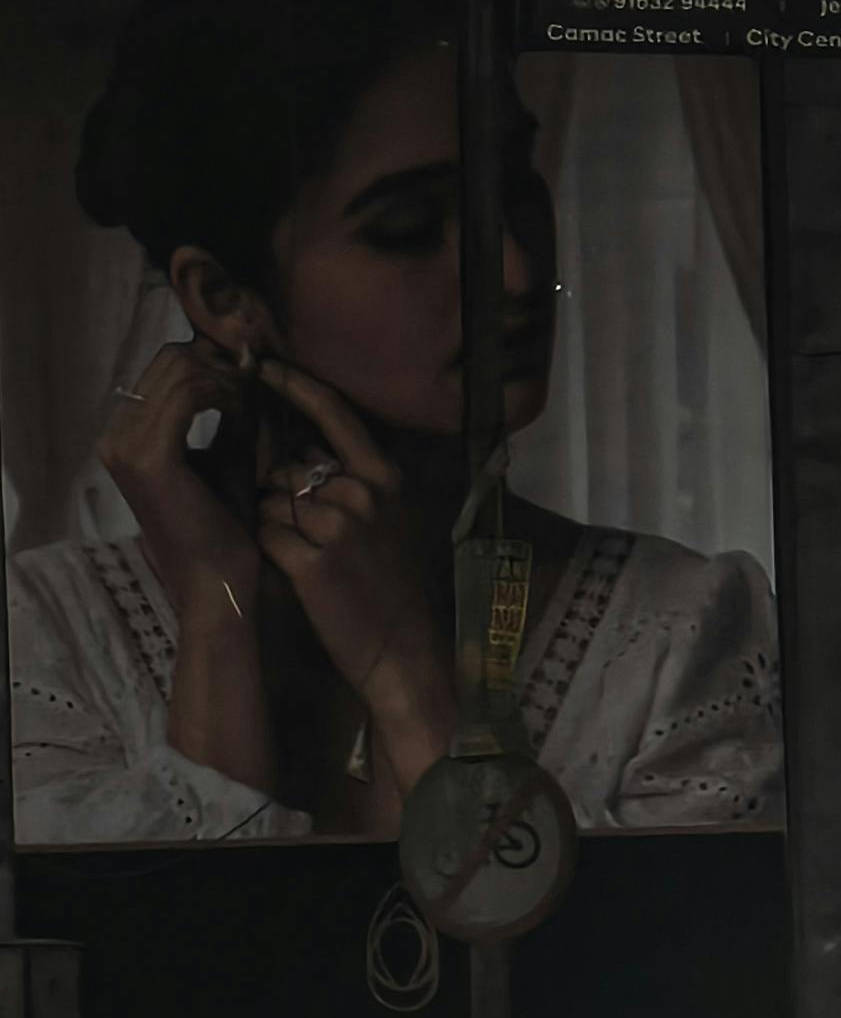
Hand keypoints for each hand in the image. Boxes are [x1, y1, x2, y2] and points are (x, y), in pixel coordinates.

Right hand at [95, 339, 267, 604]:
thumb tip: (249, 367)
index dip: (216, 363)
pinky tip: (245, 415)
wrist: (219, 580)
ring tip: (254, 408)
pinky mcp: (149, 457)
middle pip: (172, 358)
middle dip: (223, 365)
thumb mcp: (229, 455)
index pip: (167, 366)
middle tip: (258, 389)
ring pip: (181, 369)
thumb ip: (231, 413)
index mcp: (126, 434)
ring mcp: (125, 444)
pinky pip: (190, 394)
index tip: (255, 381)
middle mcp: (116, 435)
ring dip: (228, 381)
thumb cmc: (227, 525)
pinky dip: (225, 395)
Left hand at [248, 361, 456, 789]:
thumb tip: (307, 450)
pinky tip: (299, 572)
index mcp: (386, 478)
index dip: (293, 385)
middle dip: (283, 491)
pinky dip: (270, 549)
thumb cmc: (395, 586)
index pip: (333, 413)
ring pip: (270, 499)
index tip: (261, 365)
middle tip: (314, 534)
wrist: (403, 652)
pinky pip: (264, 533)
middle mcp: (363, 493)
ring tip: (312, 558)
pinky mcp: (310, 561)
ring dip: (276, 524)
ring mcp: (337, 526)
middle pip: (288, 465)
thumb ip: (356, 481)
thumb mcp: (392, 521)